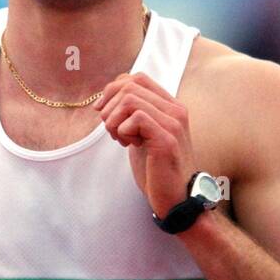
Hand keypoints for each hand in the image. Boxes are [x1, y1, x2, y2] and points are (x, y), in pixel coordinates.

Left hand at [95, 71, 194, 218]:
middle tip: (111, 130)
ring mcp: (173, 123)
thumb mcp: (142, 138)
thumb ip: (133, 118)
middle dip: (110, 106)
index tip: (102, 111)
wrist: (176, 201)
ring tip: (120, 139)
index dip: (113, 90)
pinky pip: (135, 117)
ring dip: (114, 120)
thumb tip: (107, 101)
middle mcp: (175, 110)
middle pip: (130, 84)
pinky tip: (129, 145)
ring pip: (130, 99)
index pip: (137, 78)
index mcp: (170, 106)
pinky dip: (123, 130)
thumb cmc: (157, 172)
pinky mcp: (166, 138)